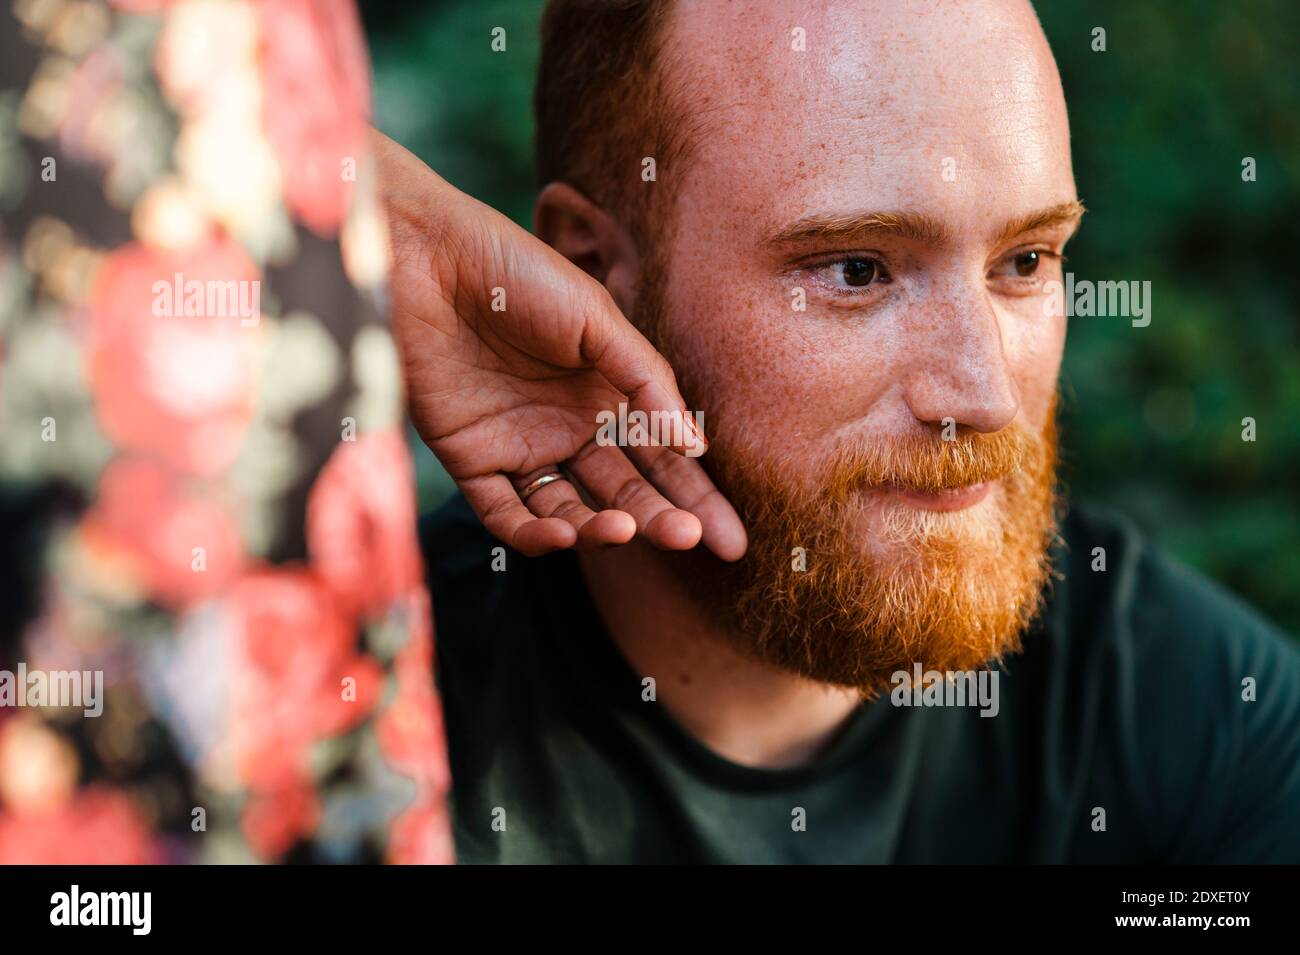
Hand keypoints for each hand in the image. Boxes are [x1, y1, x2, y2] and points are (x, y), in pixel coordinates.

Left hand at [372, 130, 746, 559]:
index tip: (730, 541)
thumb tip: (694, 444)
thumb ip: (647, 381)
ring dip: (599, 529)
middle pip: (623, 492)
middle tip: (688, 540)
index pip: (662, 459)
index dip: (696, 500)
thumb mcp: (598, 320)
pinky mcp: (471, 460)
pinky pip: (505, 513)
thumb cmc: (518, 275)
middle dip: (659, 519)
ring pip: (570, 510)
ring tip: (624, 530)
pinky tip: (564, 534)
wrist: (428, 259)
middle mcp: (568, 427)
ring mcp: (521, 447)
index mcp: (608, 394)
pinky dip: (534, 532)